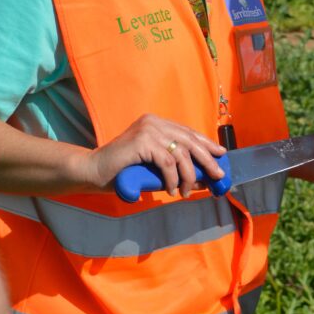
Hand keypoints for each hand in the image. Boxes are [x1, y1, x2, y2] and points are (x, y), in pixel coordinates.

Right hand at [79, 115, 225, 197]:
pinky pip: (167, 162)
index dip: (206, 144)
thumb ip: (174, 167)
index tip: (220, 156)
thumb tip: (202, 177)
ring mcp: (148, 129)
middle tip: (218, 175)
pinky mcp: (142, 141)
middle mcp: (154, 122)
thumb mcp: (154, 167)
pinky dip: (173, 178)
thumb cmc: (123, 171)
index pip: (187, 132)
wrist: (94, 171)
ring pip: (181, 153)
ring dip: (188, 176)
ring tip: (187, 192)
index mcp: (156, 123)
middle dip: (207, 159)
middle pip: (189, 140)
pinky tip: (172, 190)